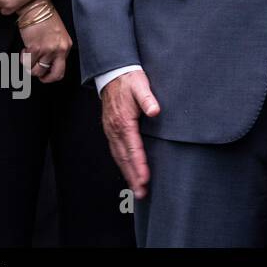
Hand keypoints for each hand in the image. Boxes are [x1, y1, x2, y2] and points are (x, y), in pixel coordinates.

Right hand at [15, 0, 71, 83]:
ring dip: (29, 65)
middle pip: (53, 75)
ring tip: (28, 54)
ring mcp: (48, 50)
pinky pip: (27, 63)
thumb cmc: (44, 18)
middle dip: (42, 77)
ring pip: (36, 71)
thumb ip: (55, 49)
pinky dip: (23, 59)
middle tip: (34, 70)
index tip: (44, 74)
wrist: (36, 7)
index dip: (51, 75)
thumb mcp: (57, 35)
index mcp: (66, 46)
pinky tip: (24, 49)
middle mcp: (59, 50)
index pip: (61, 70)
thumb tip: (46, 62)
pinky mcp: (35, 48)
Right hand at [101, 69, 160, 199]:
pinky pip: (116, 151)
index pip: (133, 148)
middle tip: (141, 192)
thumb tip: (155, 111)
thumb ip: (148, 99)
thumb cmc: (130, 80)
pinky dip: (122, 164)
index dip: (139, 164)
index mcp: (123, 121)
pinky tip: (128, 171)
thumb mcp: (141, 85)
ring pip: (119, 157)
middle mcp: (114, 130)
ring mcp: (111, 131)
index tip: (145, 178)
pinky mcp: (111, 130)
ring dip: (127, 173)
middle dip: (133, 176)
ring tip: (136, 188)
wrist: (113, 73)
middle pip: (124, 158)